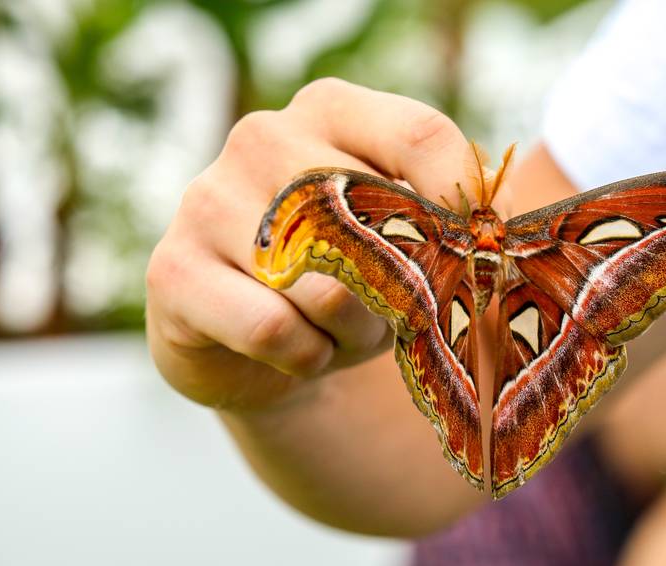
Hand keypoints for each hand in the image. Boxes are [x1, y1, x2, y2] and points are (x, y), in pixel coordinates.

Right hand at [146, 79, 473, 413]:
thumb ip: (452, 223)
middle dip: (405, 291)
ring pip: (326, 287)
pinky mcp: (172, 269)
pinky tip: (299, 352)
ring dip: (356, 334)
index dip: (463, 206)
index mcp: (329, 109)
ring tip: (343, 333)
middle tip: (399, 314)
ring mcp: (207, 199)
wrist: (260, 347)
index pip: (422, 137)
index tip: (474, 254)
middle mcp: (262, 137)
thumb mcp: (409, 242)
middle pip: (376, 224)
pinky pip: (273, 328)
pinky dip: (305, 357)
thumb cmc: (352, 281)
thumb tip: (492, 236)